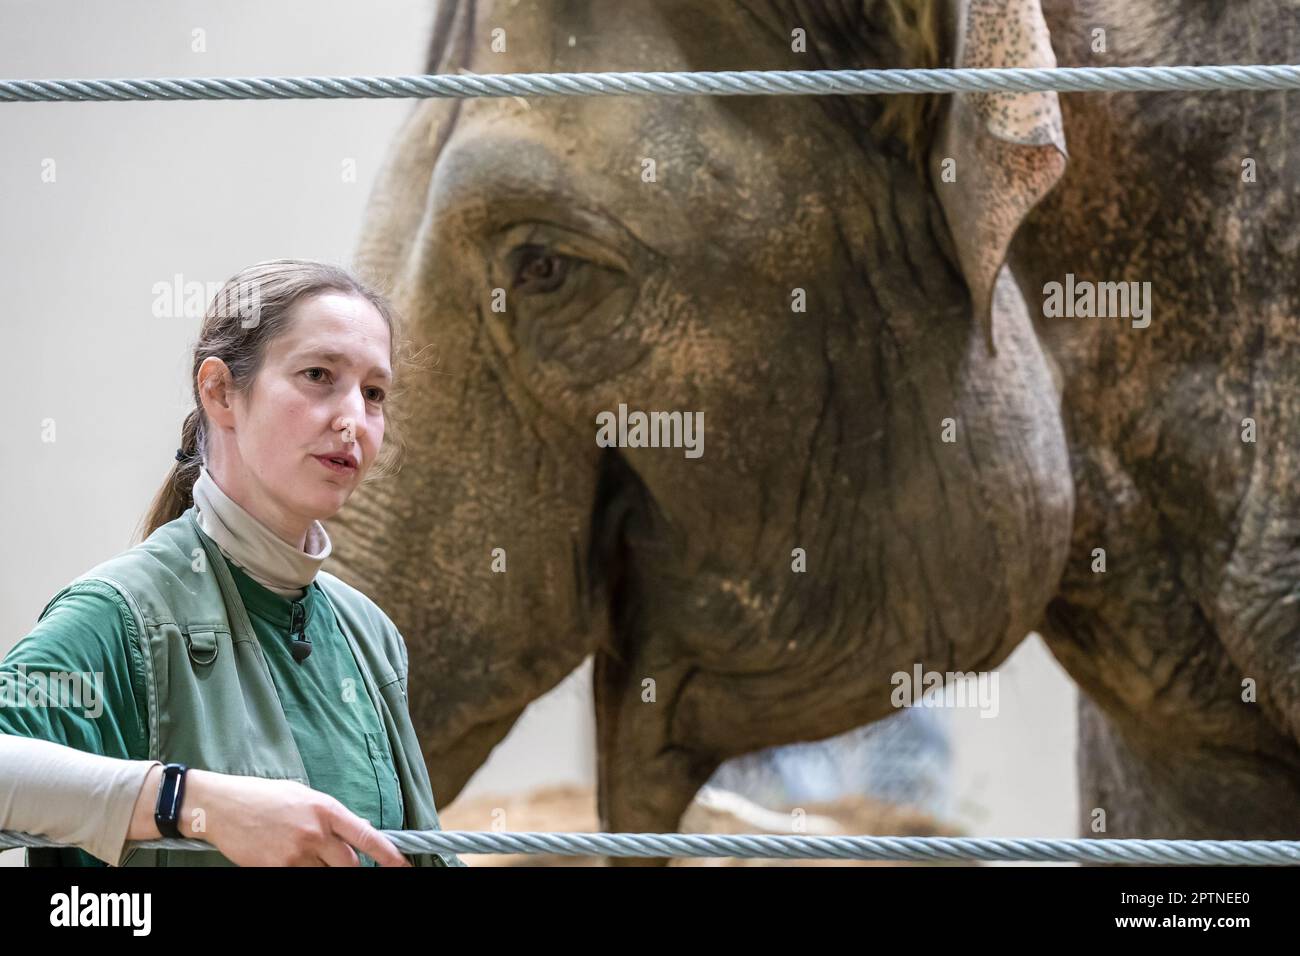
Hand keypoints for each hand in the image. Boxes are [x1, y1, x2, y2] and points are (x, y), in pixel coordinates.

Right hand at [179, 769, 411, 866]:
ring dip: (322, 870)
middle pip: (349, 865)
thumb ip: (329, 816)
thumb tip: (352, 833)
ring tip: (304, 853)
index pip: (367, 837)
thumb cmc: (262, 797)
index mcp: (326, 809)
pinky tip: (287, 859)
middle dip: (352, 870)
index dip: (389, 856)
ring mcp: (296, 854)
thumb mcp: (303, 796)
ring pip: (325, 874)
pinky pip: (300, 878)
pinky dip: (301, 871)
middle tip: (346, 866)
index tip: (403, 868)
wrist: (222, 805)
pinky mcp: (277, 869)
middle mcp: (315, 833)